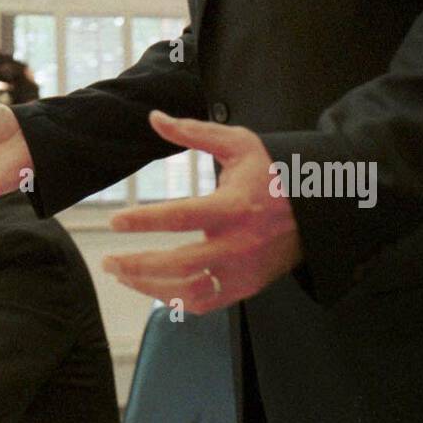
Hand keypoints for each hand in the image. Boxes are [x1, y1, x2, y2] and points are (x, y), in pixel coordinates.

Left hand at [102, 111, 301, 311]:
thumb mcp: (238, 143)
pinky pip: (204, 303)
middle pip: (181, 265)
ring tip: (121, 274)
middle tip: (107, 260)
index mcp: (234, 206)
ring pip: (189, 292)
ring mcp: (242, 271)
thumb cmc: (269, 174)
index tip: (114, 220)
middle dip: (138, 265)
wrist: (315, 213)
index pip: (183, 216)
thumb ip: (194, 132)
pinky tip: (150, 286)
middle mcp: (238, 244)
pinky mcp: (245, 287)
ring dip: (149, 287)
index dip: (146, 220)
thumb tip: (154, 118)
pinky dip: (173, 299)